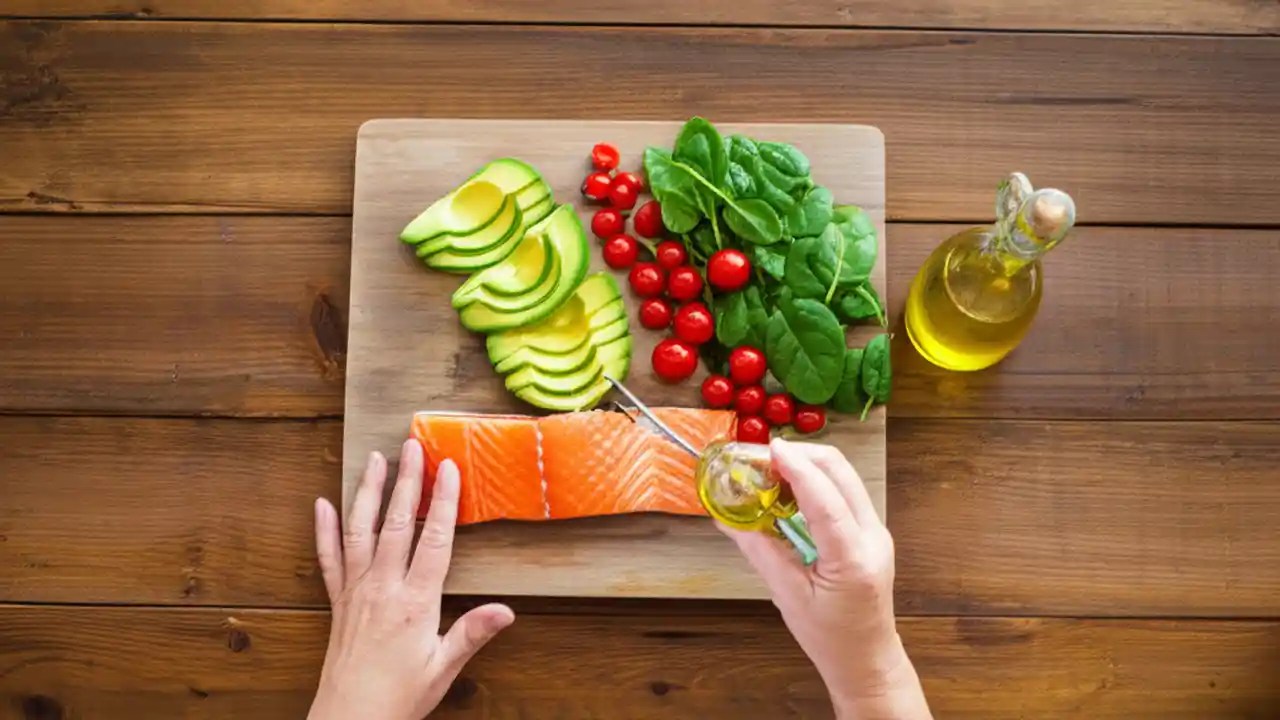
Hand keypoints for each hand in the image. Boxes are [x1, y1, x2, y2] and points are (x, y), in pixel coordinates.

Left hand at [309, 441, 514, 719]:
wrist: (350, 719)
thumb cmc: (398, 697)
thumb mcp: (443, 667)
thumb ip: (472, 634)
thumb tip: (505, 611)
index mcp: (414, 603)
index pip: (434, 541)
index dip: (444, 503)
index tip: (449, 469)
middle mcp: (382, 588)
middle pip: (398, 524)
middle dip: (407, 482)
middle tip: (413, 447)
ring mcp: (356, 591)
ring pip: (361, 531)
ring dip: (369, 493)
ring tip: (376, 461)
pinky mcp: (337, 601)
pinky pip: (328, 558)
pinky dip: (324, 530)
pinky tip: (323, 505)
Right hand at [722, 438, 930, 719]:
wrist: (867, 660)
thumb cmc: (830, 638)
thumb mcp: (788, 597)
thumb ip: (760, 551)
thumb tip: (727, 518)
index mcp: (853, 558)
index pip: (825, 499)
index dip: (797, 467)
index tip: (770, 448)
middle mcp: (873, 537)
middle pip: (841, 472)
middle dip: (801, 454)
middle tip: (762, 456)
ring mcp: (876, 531)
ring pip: (845, 477)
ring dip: (809, 464)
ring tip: (771, 469)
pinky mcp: (871, 531)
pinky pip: (845, 492)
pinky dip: (817, 481)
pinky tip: (790, 489)